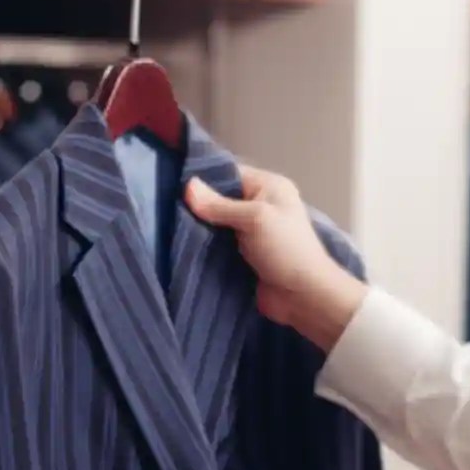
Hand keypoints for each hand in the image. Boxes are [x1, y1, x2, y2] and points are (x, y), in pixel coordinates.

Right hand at [185, 167, 367, 351]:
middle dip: (198, 206)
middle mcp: (261, 205)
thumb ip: (220, 205)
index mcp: (269, 187)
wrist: (303, 296)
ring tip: (168, 225)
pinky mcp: (244, 254)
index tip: (174, 184)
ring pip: (217, 223)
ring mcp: (252, 231)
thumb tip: (188, 186)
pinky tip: (181, 245)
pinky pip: (219, 244)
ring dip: (199, 228)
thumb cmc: (285, 249)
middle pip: (221, 199)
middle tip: (166, 208)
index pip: (230, 173)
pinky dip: (205, 246)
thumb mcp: (254, 219)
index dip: (204, 178)